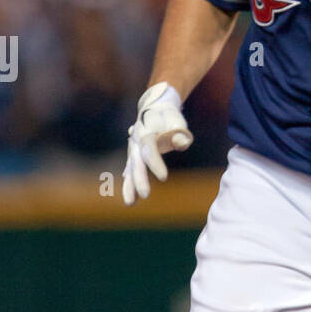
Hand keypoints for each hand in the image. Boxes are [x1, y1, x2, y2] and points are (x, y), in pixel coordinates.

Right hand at [122, 81, 192, 204]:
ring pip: (130, 169)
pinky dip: (130, 182)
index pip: (150, 150)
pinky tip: (130, 196)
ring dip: (130, 186)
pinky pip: (131, 170)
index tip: (163, 178)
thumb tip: (180, 143)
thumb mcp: (178, 120)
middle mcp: (137, 141)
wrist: (154, 108)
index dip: (156, 164)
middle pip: (137, 162)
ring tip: (130, 203)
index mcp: (147, 132)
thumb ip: (180, 132)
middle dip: (139, 179)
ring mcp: (134, 149)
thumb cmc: (169, 116)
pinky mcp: (135, 155)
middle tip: (145, 195)